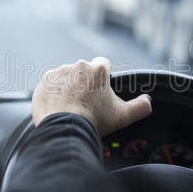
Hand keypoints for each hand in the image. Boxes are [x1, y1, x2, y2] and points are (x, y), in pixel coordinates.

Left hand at [32, 57, 151, 135]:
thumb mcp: (123, 116)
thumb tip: (147, 101)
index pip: (103, 64)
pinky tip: (58, 106)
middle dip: (85, 83)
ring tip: (71, 106)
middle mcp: (78, 65)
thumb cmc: (94, 120)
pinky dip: (54, 93)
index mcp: (97, 69)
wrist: (65, 127)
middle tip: (86, 102)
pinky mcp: (44, 81)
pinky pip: (51, 84)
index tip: (100, 89)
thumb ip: (141, 107)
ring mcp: (59, 72)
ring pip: (67, 76)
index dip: (103, 77)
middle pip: (84, 71)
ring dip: (69, 87)